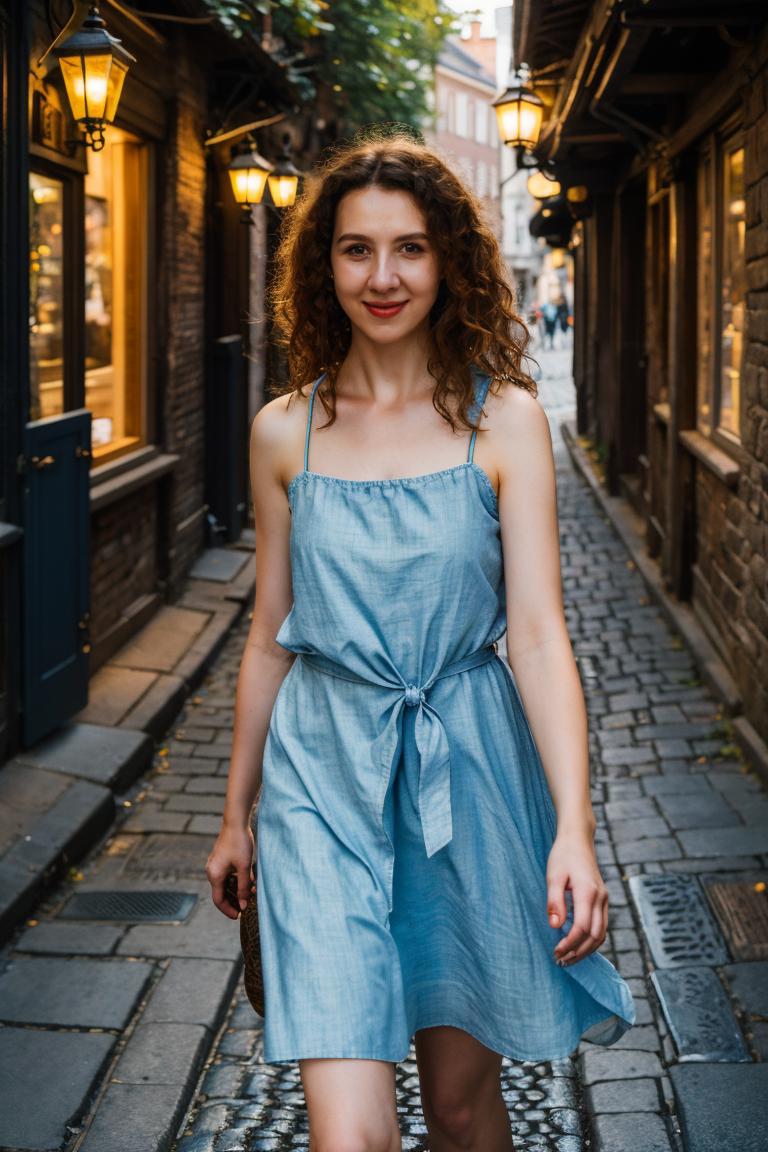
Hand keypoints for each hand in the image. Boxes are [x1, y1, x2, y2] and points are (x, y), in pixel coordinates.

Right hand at [206, 823, 255, 919]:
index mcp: (215, 875)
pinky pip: (228, 875)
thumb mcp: (244, 867)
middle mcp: (212, 871)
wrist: (235, 822)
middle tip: (247, 906)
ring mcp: (216, 865)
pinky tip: (250, 881)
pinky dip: (237, 880)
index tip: (239, 916)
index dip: (229, 910)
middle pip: (222, 893)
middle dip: (234, 901)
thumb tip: (244, 904)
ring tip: (252, 893)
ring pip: (226, 884)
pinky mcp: (222, 860)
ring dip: (238, 890)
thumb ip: (244, 887)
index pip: (219, 900)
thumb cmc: (240, 843)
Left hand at [546, 831, 607, 965]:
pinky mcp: (603, 900)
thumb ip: (554, 902)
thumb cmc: (563, 855)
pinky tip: (577, 945)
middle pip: (595, 936)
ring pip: (601, 934)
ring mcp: (604, 900)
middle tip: (560, 961)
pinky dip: (591, 940)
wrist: (578, 839)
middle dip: (578, 952)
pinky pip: (602, 927)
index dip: (569, 944)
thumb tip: (554, 926)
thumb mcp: (553, 876)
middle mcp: (600, 898)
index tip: (555, 951)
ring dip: (586, 950)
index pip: (582, 928)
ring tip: (568, 958)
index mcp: (588, 892)